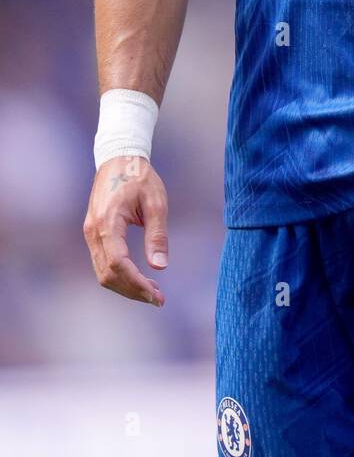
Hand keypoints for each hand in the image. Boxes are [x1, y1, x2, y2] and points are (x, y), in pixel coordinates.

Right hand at [83, 156, 167, 304]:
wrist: (119, 157)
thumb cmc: (140, 177)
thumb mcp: (156, 203)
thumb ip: (157, 234)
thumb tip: (160, 267)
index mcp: (107, 222)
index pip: (118, 264)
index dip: (136, 283)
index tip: (157, 295)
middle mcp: (93, 231)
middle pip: (107, 274)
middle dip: (132, 290)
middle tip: (158, 299)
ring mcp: (90, 233)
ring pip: (102, 272)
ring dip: (126, 286)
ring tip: (152, 292)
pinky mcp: (93, 233)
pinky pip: (102, 263)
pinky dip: (119, 276)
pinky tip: (139, 278)